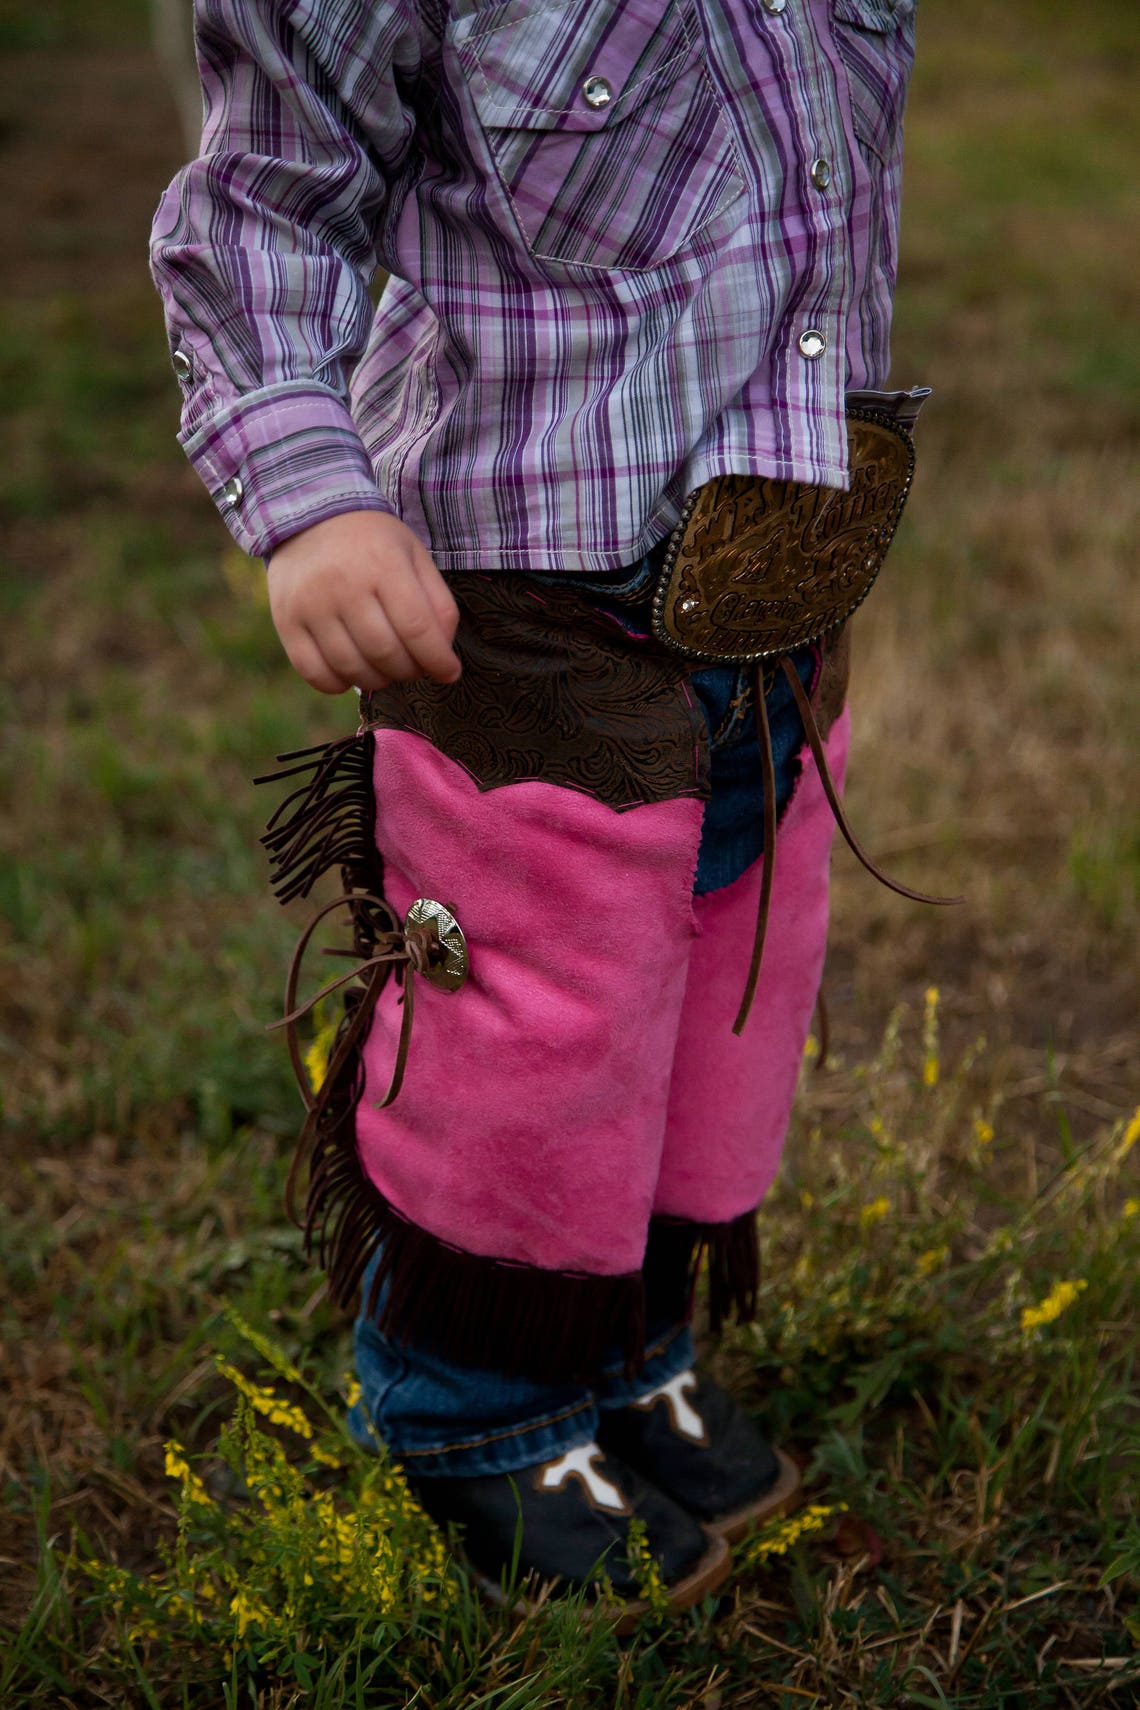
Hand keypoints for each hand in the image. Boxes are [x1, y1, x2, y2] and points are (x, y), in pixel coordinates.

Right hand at [266, 510, 460, 693]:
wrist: (310, 517)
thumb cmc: (373, 543)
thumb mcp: (414, 556)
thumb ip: (438, 603)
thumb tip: (443, 655)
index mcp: (383, 563)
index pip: (417, 628)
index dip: (438, 660)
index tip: (449, 673)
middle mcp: (343, 584)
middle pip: (385, 653)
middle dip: (410, 671)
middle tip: (415, 667)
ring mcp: (310, 605)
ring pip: (352, 668)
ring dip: (379, 680)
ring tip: (387, 668)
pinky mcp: (286, 622)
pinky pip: (315, 673)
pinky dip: (339, 684)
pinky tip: (353, 671)